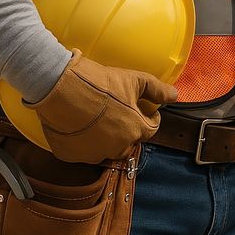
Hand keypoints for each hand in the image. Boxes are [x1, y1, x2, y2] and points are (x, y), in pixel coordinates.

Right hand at [26, 49, 177, 163]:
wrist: (60, 86)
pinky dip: (80, 142)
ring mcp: (93, 154)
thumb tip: (175, 96)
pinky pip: (80, 151)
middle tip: (115, 112)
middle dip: (126, 129)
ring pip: (104, 149)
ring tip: (95, 118)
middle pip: (128, 142)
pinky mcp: (71, 155)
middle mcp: (117, 147)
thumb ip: (157, 89)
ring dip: (104, 138)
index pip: (151, 130)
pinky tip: (77, 125)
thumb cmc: (98, 82)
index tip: (143, 108)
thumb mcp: (133, 79)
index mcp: (135, 130)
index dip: (148, 117)